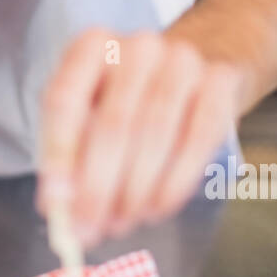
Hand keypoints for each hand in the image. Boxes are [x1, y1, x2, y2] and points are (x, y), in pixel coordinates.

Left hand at [36, 29, 245, 244]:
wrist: (197, 66)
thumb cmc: (129, 97)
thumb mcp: (90, 112)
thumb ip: (70, 157)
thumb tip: (58, 210)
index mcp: (92, 46)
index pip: (65, 100)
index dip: (58, 155)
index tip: (55, 203)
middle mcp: (138, 46)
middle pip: (114, 123)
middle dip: (99, 187)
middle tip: (90, 230)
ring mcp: (184, 60)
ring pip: (156, 134)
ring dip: (136, 190)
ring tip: (122, 222)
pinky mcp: (221, 81)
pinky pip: (198, 138)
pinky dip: (176, 182)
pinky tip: (158, 208)